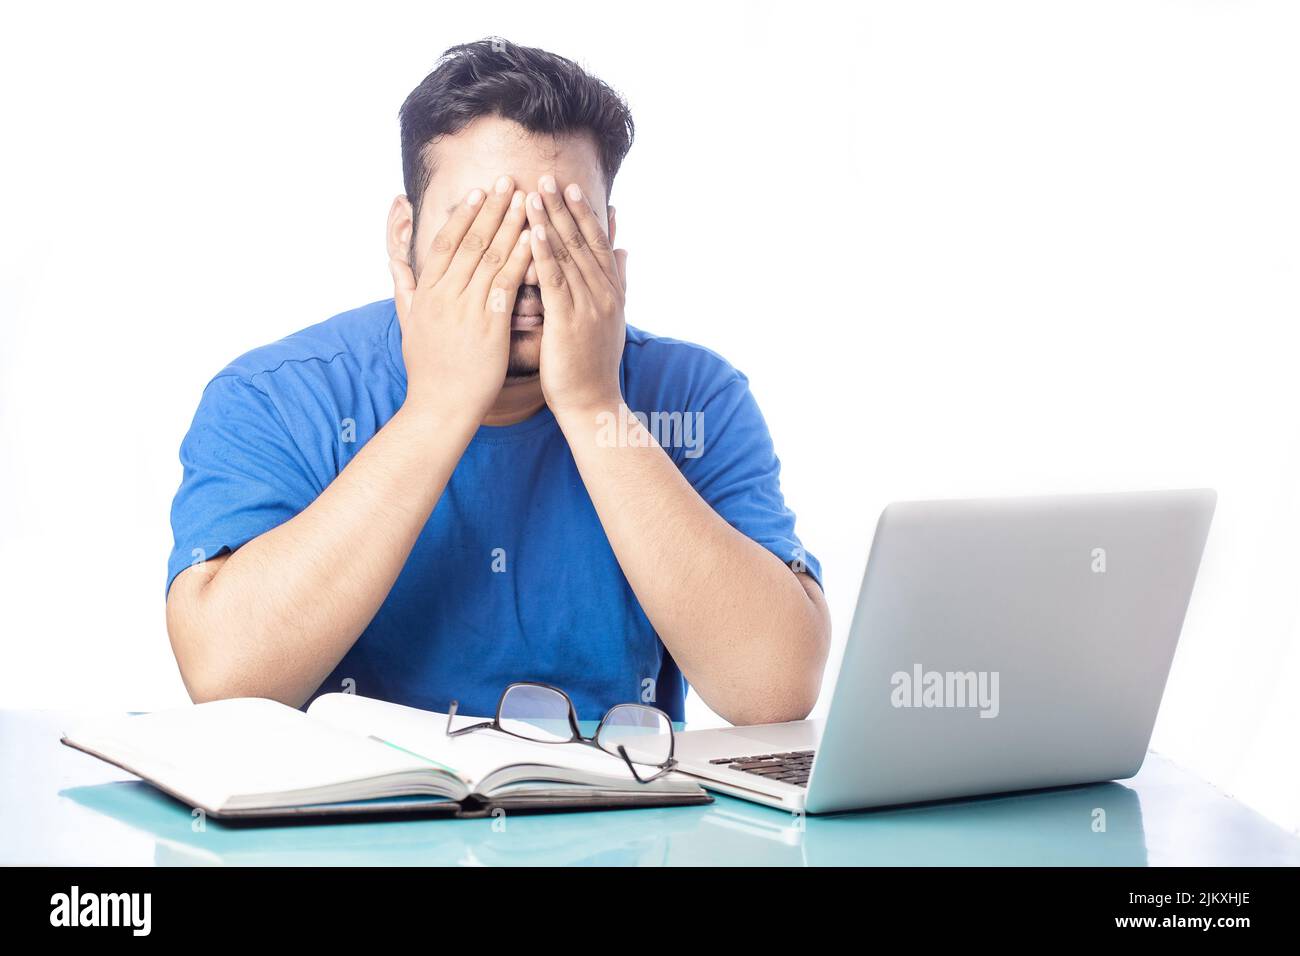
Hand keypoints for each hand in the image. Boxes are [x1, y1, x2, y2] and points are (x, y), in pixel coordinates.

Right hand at [389, 175, 532, 425]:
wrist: (439, 408)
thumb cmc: (428, 370)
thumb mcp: (408, 324)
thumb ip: (404, 288)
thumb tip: (396, 263)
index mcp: (427, 291)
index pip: (446, 242)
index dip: (463, 214)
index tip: (478, 192)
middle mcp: (444, 294)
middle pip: (470, 241)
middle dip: (490, 208)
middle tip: (508, 180)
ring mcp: (465, 308)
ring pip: (490, 256)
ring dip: (510, 225)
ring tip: (526, 200)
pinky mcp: (487, 325)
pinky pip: (506, 283)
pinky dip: (520, 258)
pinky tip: (534, 239)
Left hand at [524, 175, 627, 416]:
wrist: (593, 403)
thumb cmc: (594, 364)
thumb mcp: (612, 318)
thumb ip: (620, 281)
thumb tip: (625, 249)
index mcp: (612, 291)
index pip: (597, 244)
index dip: (584, 213)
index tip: (571, 187)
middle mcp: (604, 294)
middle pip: (582, 242)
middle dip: (565, 208)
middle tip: (548, 176)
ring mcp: (589, 306)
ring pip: (568, 256)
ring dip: (551, 221)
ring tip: (535, 193)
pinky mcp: (569, 322)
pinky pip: (555, 281)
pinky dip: (544, 254)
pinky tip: (534, 232)